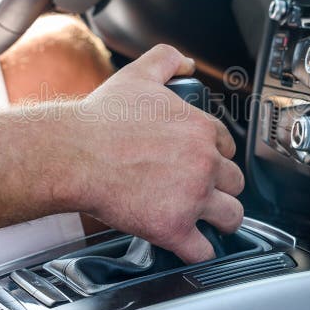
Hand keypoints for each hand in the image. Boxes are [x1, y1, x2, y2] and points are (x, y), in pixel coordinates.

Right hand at [68, 45, 244, 262]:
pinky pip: (204, 250)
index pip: (228, 147)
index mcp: (201, 129)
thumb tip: (188, 63)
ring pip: (231, 216)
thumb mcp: (138, 74)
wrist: (74, 153)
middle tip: (201, 191)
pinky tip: (190, 245)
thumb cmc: (101, 119)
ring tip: (206, 221)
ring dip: (221, 219)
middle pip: (235, 182)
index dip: (215, 156)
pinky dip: (198, 250)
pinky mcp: (174, 227)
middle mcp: (204, 163)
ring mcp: (192, 197)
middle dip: (220, 187)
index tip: (201, 163)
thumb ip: (167, 59)